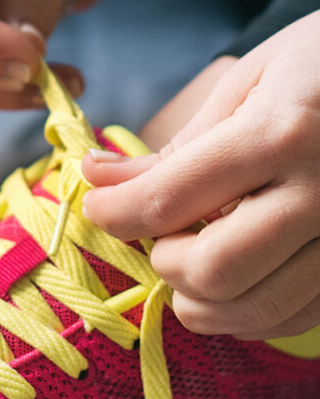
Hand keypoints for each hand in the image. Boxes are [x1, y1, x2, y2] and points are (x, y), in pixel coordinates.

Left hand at [83, 14, 319, 338]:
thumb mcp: (252, 79)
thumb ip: (179, 144)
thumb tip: (100, 177)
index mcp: (284, 132)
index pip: (168, 198)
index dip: (114, 212)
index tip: (99, 205)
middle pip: (211, 269)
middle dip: (163, 262)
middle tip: (157, 236)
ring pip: (256, 310)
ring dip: (201, 299)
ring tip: (191, 261)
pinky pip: (300, 318)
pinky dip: (252, 312)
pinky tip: (239, 279)